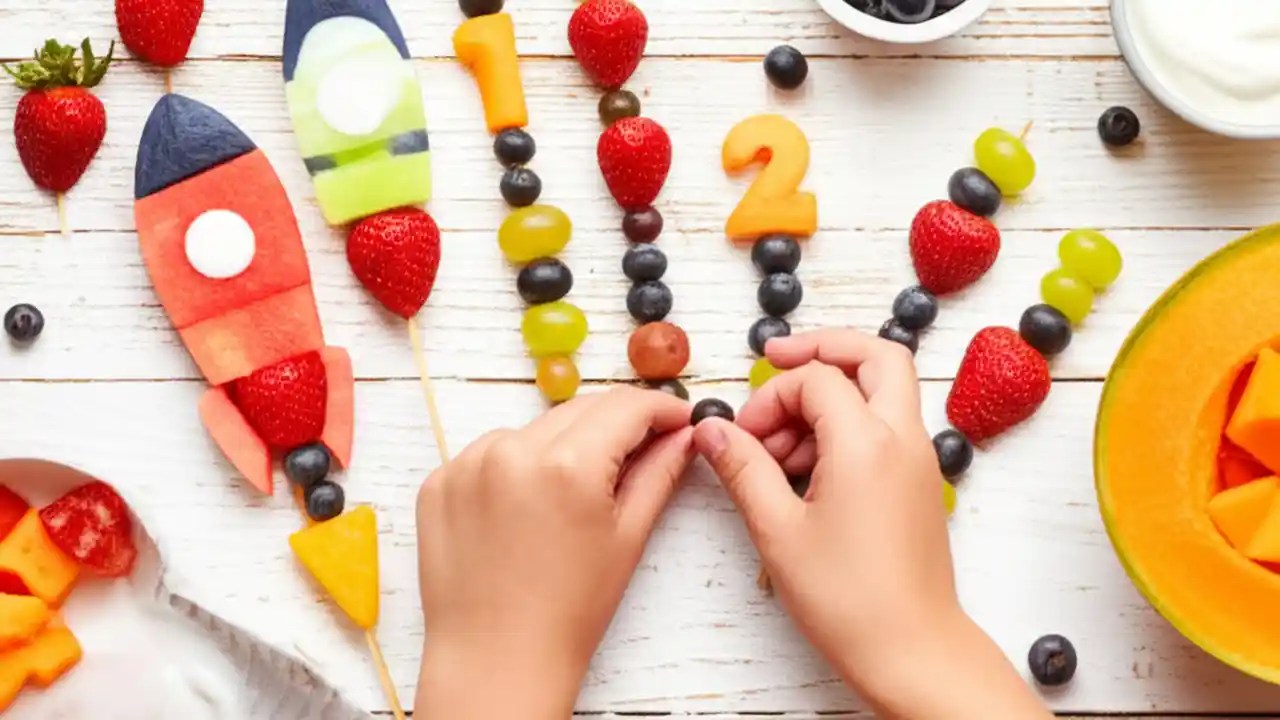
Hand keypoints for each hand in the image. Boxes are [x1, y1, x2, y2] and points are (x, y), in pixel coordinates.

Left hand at [415, 386, 693, 719]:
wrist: (496, 659)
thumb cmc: (567, 612)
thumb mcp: (626, 538)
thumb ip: (658, 474)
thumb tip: (684, 436)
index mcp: (567, 465)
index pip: (626, 406)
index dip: (660, 408)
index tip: (676, 419)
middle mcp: (512, 452)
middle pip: (581, 409)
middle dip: (615, 424)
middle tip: (638, 450)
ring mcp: (468, 465)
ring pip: (533, 428)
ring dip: (560, 445)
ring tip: (569, 498)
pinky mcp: (439, 481)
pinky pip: (489, 453)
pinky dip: (514, 467)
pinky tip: (525, 510)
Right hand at [693, 330, 1050, 717]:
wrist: (912, 651)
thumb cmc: (850, 600)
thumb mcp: (778, 530)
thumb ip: (742, 469)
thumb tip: (711, 431)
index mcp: (869, 443)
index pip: (816, 379)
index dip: (771, 397)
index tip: (742, 435)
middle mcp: (904, 439)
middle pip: (876, 355)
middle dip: (824, 347)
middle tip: (776, 358)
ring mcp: (919, 460)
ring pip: (883, 390)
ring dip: (831, 396)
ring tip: (781, 451)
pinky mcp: (919, 483)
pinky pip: (886, 428)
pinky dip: (848, 426)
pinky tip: (806, 473)